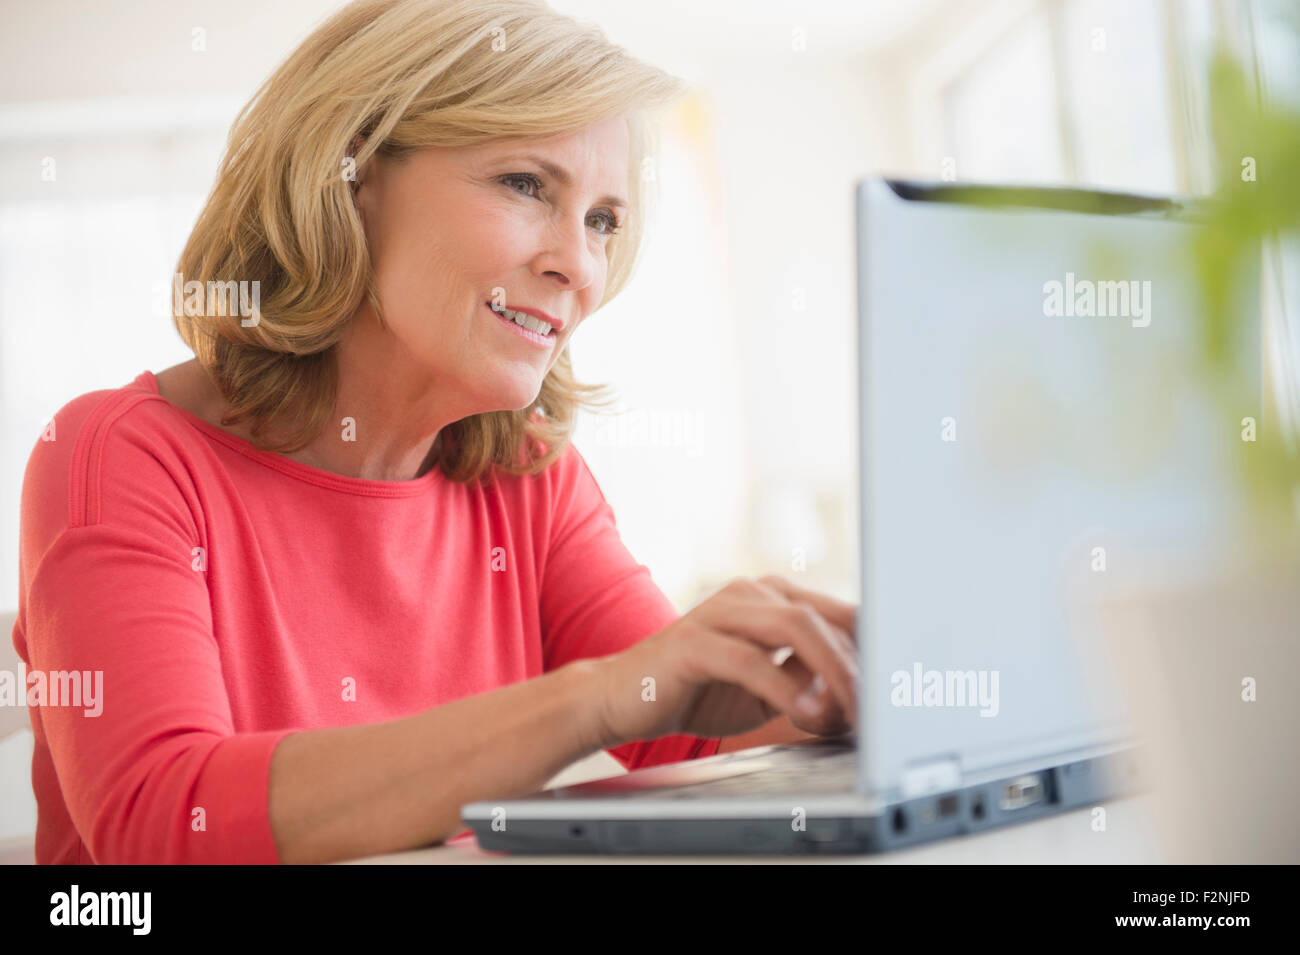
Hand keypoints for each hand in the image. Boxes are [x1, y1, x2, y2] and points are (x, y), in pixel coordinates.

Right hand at [593, 575, 858, 744]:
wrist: (620, 698)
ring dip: (832, 672)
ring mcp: (720, 611)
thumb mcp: (766, 685)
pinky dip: (786, 689)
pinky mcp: (693, 641)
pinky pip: (751, 660)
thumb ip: (808, 679)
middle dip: (860, 663)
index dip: (872, 649)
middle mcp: (750, 594)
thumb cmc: (696, 690)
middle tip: (879, 707)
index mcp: (772, 597)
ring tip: (849, 710)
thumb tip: (861, 695)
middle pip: (825, 616)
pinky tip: (805, 713)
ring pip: (796, 627)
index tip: (896, 687)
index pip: (839, 612)